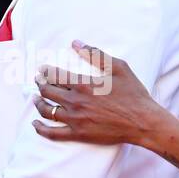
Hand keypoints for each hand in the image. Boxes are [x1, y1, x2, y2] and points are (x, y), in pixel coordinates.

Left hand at [31, 41, 162, 146]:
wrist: (143, 121)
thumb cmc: (133, 94)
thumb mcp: (118, 68)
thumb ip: (96, 54)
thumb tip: (76, 43)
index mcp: (84, 84)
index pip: (54, 75)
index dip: (45, 71)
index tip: (43, 69)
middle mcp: (75, 101)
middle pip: (47, 91)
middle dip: (39, 84)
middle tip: (38, 81)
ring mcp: (75, 119)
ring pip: (47, 110)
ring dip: (38, 103)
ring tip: (36, 98)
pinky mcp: (78, 134)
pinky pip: (52, 133)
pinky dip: (40, 129)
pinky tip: (35, 124)